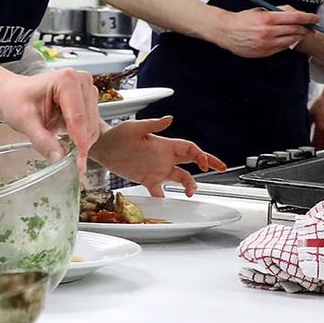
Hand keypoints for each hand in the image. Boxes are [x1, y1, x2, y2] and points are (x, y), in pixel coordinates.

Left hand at [0, 68, 99, 170]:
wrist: (13, 93)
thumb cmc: (16, 100)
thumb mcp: (24, 121)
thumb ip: (42, 140)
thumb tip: (59, 158)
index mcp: (66, 80)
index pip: (78, 118)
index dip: (79, 143)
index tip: (79, 165)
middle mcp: (80, 80)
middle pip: (88, 122)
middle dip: (80, 144)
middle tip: (70, 163)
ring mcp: (86, 89)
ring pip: (92, 125)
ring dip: (81, 142)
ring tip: (62, 146)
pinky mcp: (87, 99)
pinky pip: (90, 125)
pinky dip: (81, 137)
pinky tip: (67, 140)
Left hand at [90, 116, 226, 195]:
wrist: (102, 147)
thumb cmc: (117, 134)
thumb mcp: (134, 128)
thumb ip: (153, 124)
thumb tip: (170, 118)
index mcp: (163, 144)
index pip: (189, 148)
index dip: (200, 154)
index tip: (205, 163)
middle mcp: (163, 157)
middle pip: (191, 161)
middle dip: (207, 163)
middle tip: (221, 168)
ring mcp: (156, 169)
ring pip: (180, 177)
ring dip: (189, 184)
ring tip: (192, 193)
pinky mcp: (146, 179)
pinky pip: (160, 191)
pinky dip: (165, 198)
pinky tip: (169, 205)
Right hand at [212, 6, 317, 57]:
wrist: (225, 31)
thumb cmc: (242, 19)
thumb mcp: (259, 11)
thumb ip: (276, 12)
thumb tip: (294, 14)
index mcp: (268, 19)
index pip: (295, 18)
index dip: (308, 18)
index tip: (316, 18)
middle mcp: (268, 32)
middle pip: (295, 30)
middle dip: (306, 28)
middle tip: (311, 27)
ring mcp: (266, 44)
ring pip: (290, 41)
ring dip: (298, 36)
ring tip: (301, 33)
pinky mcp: (264, 52)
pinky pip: (281, 48)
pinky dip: (287, 43)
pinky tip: (287, 39)